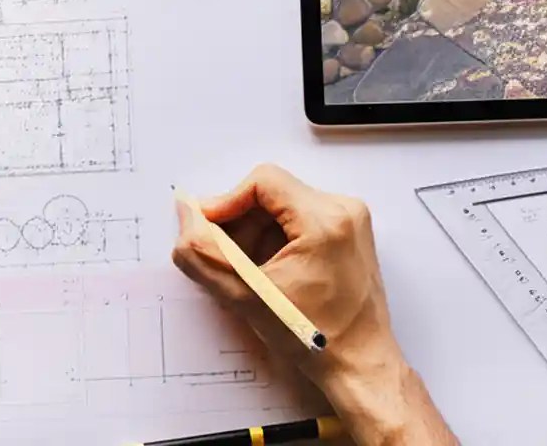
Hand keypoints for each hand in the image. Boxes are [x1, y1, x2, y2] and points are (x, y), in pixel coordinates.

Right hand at [172, 164, 455, 445]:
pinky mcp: (348, 232)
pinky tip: (267, 270)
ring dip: (254, 232)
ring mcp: (350, 220)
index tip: (207, 227)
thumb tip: (186, 216)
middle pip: (270, 193)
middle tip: (222, 255)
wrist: (359, 364)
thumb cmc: (315, 338)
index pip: (262, 182)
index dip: (225, 201)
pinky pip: (298, 218)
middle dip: (239, 222)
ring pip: (282, 206)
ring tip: (247, 270)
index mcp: (325, 222)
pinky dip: (273, 238)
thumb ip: (203, 254)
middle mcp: (343, 210)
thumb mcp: (245, 297)